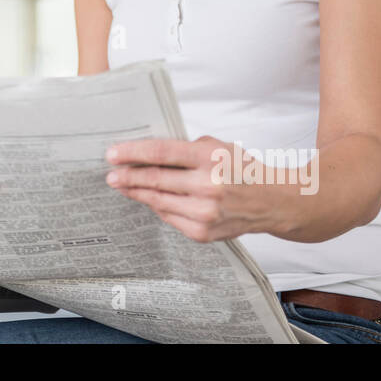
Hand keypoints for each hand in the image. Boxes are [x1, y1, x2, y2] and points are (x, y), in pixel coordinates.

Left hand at [104, 137, 290, 241]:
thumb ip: (185, 150)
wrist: (271, 202)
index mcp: (210, 159)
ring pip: (158, 201)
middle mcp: (207, 187)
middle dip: (128, 176)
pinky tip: (147, 199)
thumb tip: (147, 154)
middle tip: (110, 173)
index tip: (113, 154)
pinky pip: (169, 217)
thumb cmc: (242, 170)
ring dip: (136, 193)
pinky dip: (156, 207)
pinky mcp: (202, 232)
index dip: (133, 153)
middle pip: (155, 179)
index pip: (162, 153)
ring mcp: (204, 213)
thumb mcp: (218, 147)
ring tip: (121, 185)